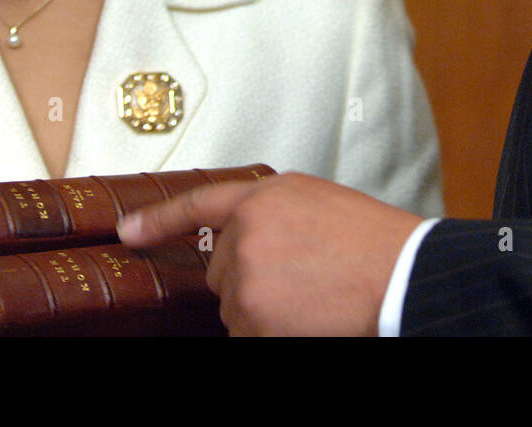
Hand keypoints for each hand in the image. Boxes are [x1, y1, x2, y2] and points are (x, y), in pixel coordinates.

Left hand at [116, 172, 422, 335]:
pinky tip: (308, 320)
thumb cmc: (374, 244)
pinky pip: (246, 333)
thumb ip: (275, 214)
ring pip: (234, 308)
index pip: (200, 204)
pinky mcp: (251, 316)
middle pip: (220, 271)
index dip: (159, 220)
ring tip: (314, 298)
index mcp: (266, 196)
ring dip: (264, 312)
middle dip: (251, 281)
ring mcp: (245, 276)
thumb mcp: (320, 204)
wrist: (402, 276)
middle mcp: (246, 232)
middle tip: (303, 280)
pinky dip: (272, 334)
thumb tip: (244, 241)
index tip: (128, 233)